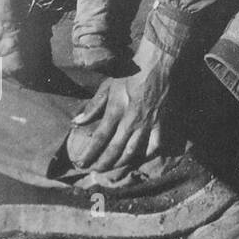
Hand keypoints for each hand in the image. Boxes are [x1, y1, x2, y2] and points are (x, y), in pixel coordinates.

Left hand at [68, 36, 172, 171]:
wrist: (157, 66)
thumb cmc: (130, 74)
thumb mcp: (108, 86)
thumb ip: (93, 106)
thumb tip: (77, 123)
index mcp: (116, 110)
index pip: (99, 138)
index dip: (89, 153)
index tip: (81, 163)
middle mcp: (131, 121)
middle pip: (114, 149)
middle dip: (102, 163)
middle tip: (95, 171)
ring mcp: (147, 123)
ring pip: (133, 151)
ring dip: (120, 163)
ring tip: (112, 169)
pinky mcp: (161, 123)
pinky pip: (154, 145)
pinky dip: (146, 155)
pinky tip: (139, 157)